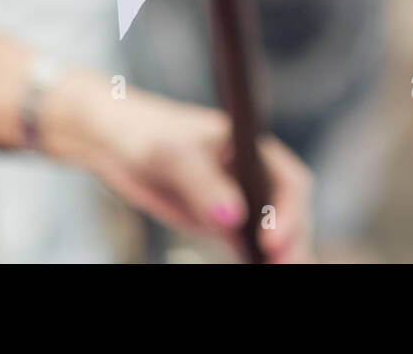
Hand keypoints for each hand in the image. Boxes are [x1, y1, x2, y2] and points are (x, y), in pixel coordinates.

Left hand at [43, 72, 314, 262]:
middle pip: (288, 212)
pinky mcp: (225, 222)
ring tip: (276, 275)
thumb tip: (233, 218)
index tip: (271, 239)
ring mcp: (243, 199)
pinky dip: (259, 260)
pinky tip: (261, 270)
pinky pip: (250, 245)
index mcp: (255, 149)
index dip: (289, 211)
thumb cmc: (151, 136)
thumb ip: (203, 185)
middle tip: (282, 267)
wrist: (122, 145)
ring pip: (273, 232)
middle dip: (290, 241)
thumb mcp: (175, 156)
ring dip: (281, 255)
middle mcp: (257, 174)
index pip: (288, 181)